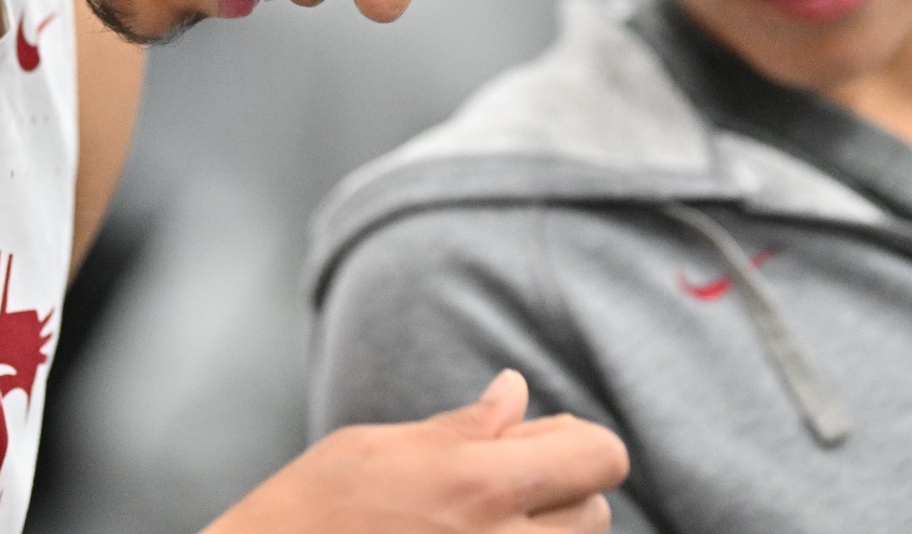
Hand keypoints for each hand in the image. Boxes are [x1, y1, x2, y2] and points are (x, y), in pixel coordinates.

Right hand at [206, 370, 629, 533]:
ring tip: (478, 521)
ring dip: (542, 532)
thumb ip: (462, 426)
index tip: (541, 443)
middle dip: (561, 492)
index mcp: (481, 484)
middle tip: (499, 485)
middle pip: (596, 512)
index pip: (602, 457)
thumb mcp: (380, 448)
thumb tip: (515, 392)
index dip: (580, 444)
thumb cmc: (309, 511)